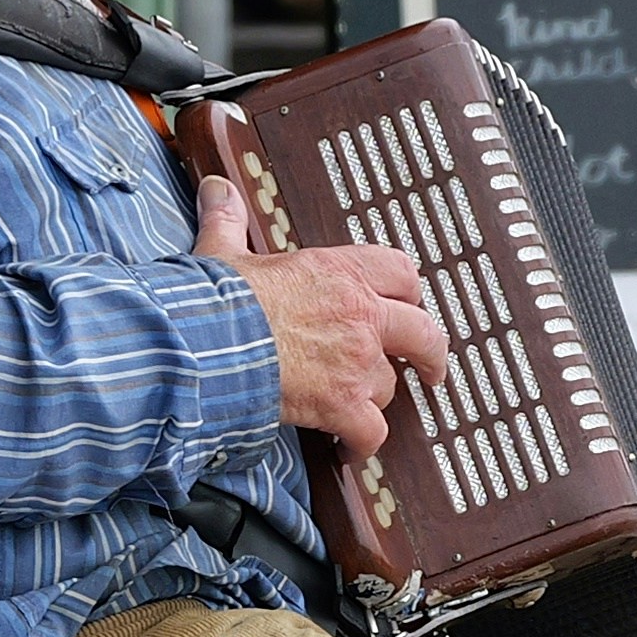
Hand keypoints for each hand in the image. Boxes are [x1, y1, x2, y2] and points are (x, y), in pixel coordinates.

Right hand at [195, 173, 447, 455]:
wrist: (207, 347)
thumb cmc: (217, 302)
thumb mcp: (224, 251)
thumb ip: (228, 219)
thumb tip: (217, 190)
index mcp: (339, 272)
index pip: (401, 272)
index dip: (408, 291)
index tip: (406, 302)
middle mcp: (361, 316)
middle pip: (423, 332)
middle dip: (429, 353)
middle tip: (428, 367)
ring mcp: (357, 363)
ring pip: (389, 386)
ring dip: (373, 396)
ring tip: (350, 404)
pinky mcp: (343, 405)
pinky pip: (372, 432)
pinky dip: (363, 443)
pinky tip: (350, 447)